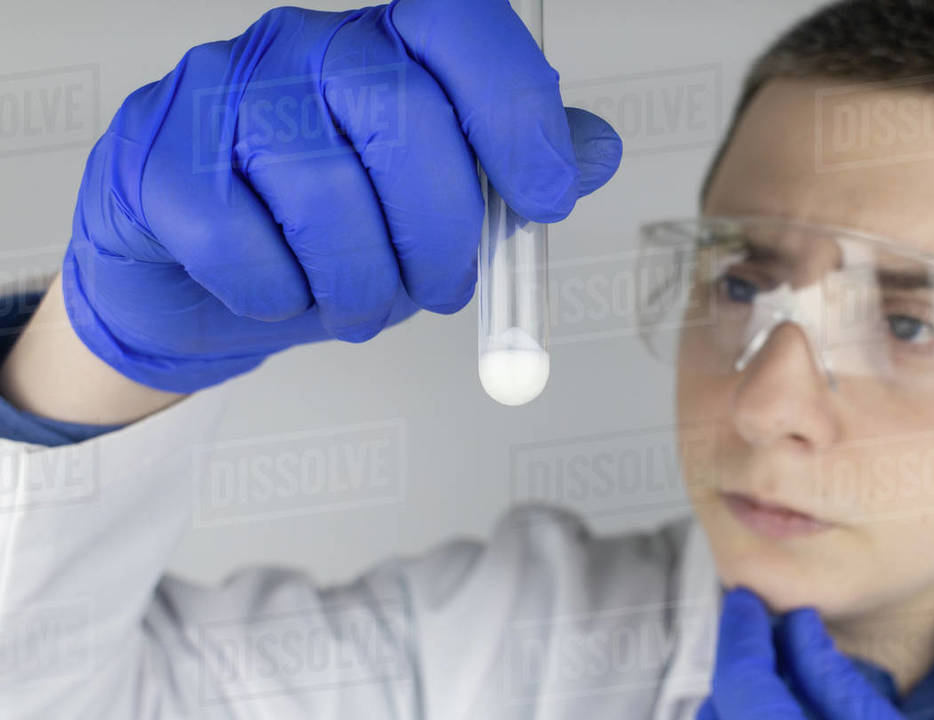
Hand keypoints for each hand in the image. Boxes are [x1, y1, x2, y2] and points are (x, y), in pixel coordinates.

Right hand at [62, 0, 620, 391]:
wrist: (206, 288)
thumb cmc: (328, 240)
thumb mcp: (438, 212)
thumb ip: (513, 174)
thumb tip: (599, 150)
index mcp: (383, 47)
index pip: (460, 25)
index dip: (517, 112)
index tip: (544, 200)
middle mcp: (302, 47)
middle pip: (406, 119)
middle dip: (444, 235)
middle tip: (442, 287)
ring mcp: (219, 92)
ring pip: (326, 195)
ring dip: (363, 284)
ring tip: (356, 299)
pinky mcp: (155, 161)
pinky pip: (240, 245)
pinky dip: (279, 297)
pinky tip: (279, 292)